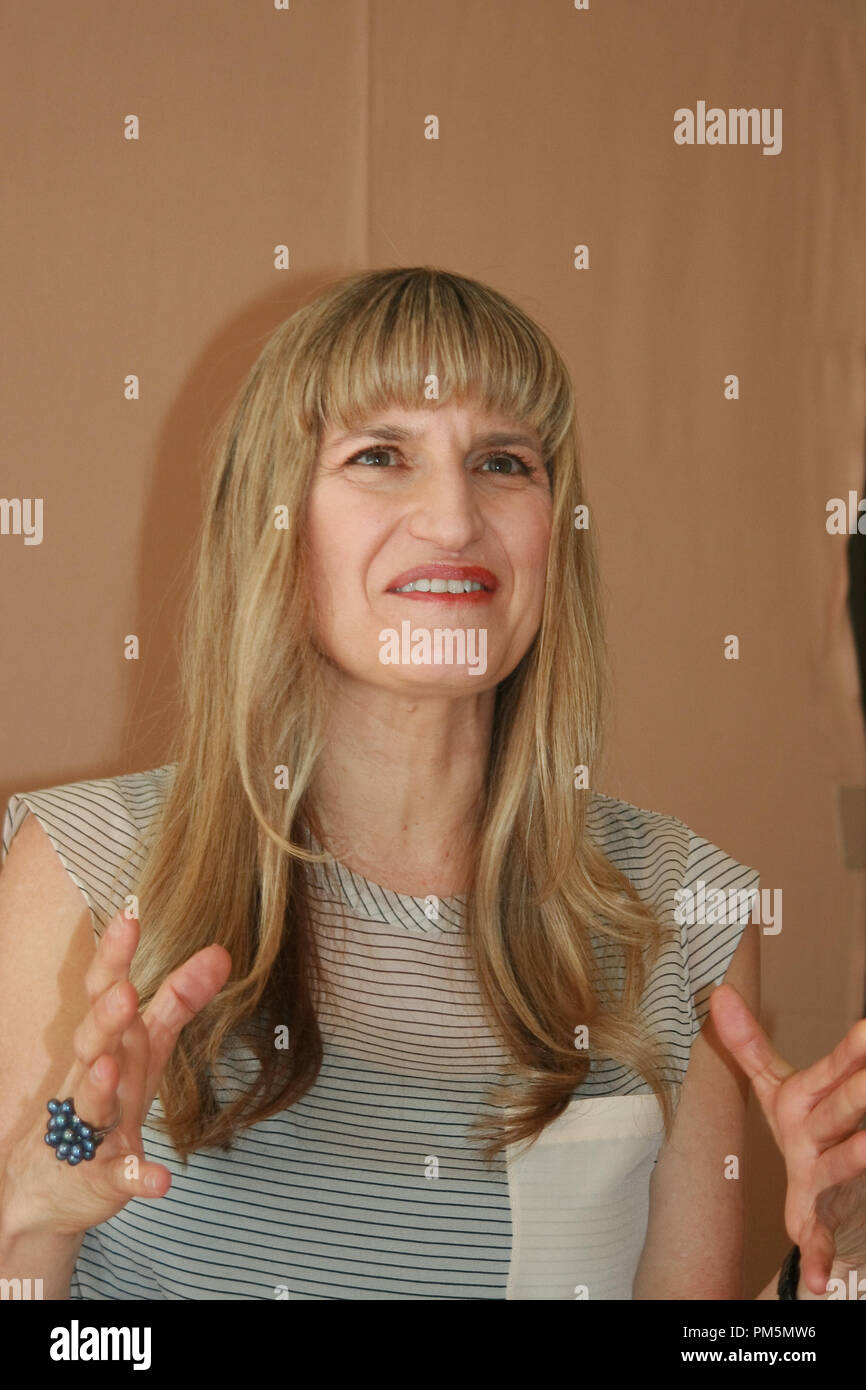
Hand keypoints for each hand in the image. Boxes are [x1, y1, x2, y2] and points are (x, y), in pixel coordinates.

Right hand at [2, 908, 231, 1239]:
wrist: (49, 1188)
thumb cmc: (104, 1101)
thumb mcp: (144, 1049)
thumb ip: (178, 1002)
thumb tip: (221, 951)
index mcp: (106, 1045)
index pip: (105, 992)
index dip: (115, 956)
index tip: (128, 914)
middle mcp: (91, 1080)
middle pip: (93, 1042)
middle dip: (106, 1018)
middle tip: (122, 992)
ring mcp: (89, 1131)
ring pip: (92, 1106)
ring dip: (102, 1087)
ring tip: (110, 1068)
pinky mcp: (98, 1180)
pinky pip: (116, 1177)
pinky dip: (135, 1176)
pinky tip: (158, 1179)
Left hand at [710, 983, 865, 1295]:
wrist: (832, 1190)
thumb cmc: (806, 1128)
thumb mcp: (776, 1086)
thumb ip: (748, 1044)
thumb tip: (718, 992)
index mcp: (815, 1100)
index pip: (837, 1069)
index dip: (851, 1051)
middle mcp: (830, 1134)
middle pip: (843, 1111)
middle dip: (858, 1095)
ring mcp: (831, 1177)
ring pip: (843, 1166)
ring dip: (853, 1160)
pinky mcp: (822, 1218)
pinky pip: (822, 1239)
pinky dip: (820, 1259)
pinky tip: (819, 1279)